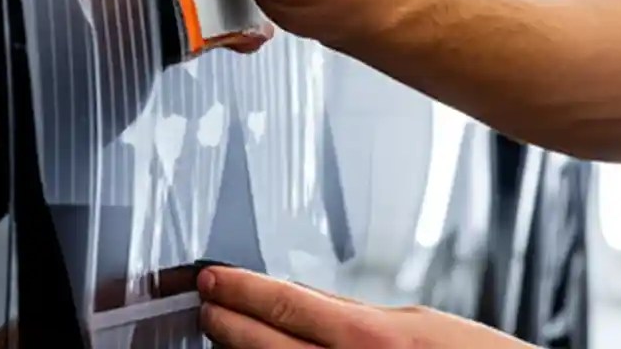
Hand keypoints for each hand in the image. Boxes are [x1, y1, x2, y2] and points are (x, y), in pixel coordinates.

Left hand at [197, 266, 534, 347]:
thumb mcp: (415, 323)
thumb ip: (354, 314)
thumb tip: (301, 299)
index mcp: (371, 339)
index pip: (284, 305)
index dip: (240, 289)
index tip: (214, 278)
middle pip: (264, 345)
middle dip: (227, 322)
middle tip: (205, 303)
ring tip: (222, 331)